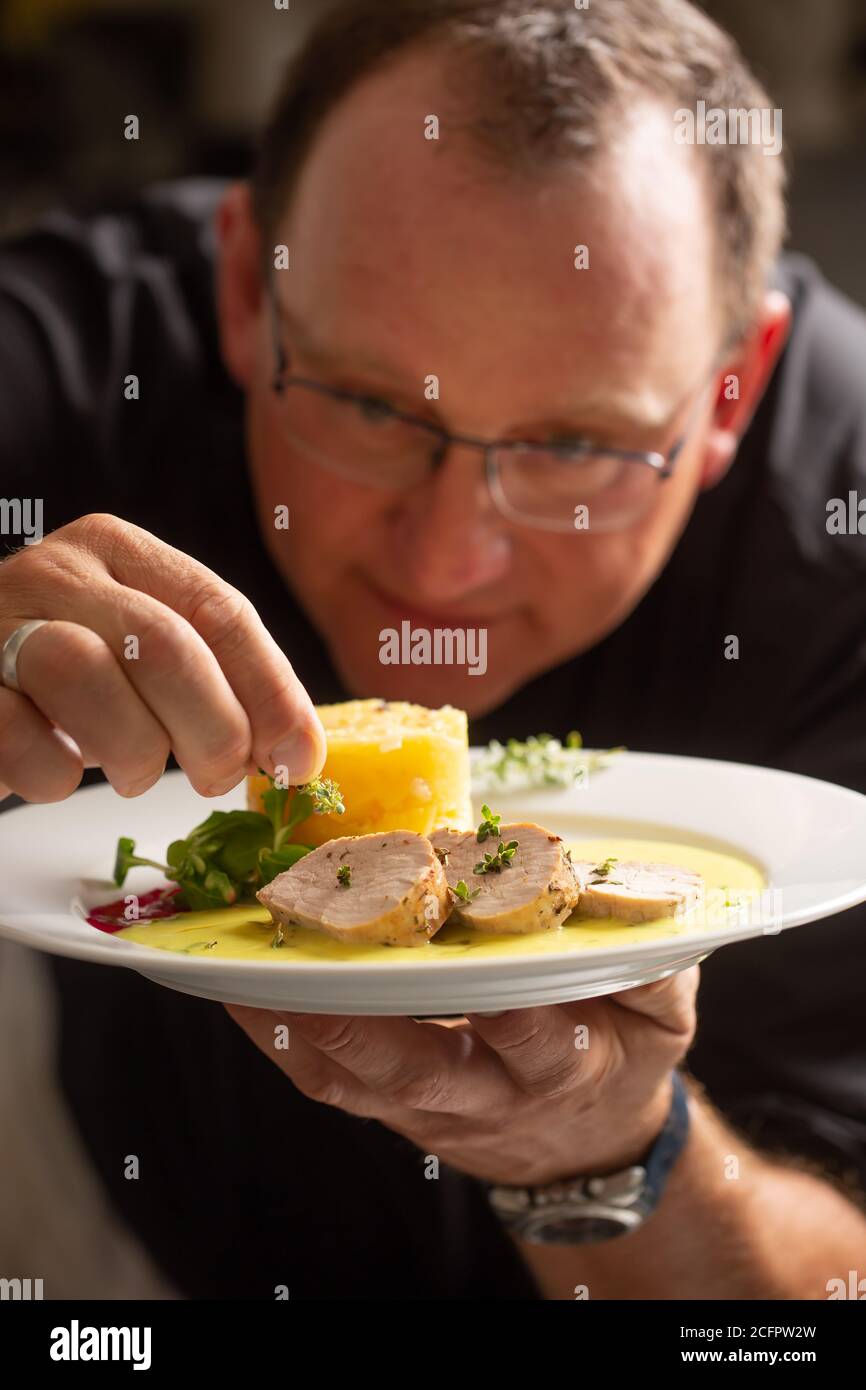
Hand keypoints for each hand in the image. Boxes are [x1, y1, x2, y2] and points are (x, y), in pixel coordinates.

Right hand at [0, 513, 324, 801]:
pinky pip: (18, 735)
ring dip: (133, 749)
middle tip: (219, 778)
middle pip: (164, 642)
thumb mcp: (137, 658)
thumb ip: (212, 682)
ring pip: (86, 672)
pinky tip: (58, 772)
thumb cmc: (59, 682)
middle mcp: (56, 572)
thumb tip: (299, 752)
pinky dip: (54, 773)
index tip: (299, 757)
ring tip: (134, 775)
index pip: (220, 609)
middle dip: (214, 727)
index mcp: (117, 551)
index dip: (271, 690)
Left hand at [226, 966, 698, 1185]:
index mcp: (562, 1064)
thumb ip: (654, 961)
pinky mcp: (393, 1108)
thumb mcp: (664, 1013)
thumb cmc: (621, 1052)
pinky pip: (332, 1084)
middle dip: (362, 1022)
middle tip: (313, 965)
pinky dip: (286, 1042)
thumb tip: (625, 895)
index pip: (528, 1031)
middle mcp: (487, 1095)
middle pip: (417, 1068)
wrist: (588, 1143)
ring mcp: (431, 1108)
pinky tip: (245, 996)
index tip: (459, 929)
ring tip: (249, 974)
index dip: (490, 991)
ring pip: (358, 1081)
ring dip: (303, 1028)